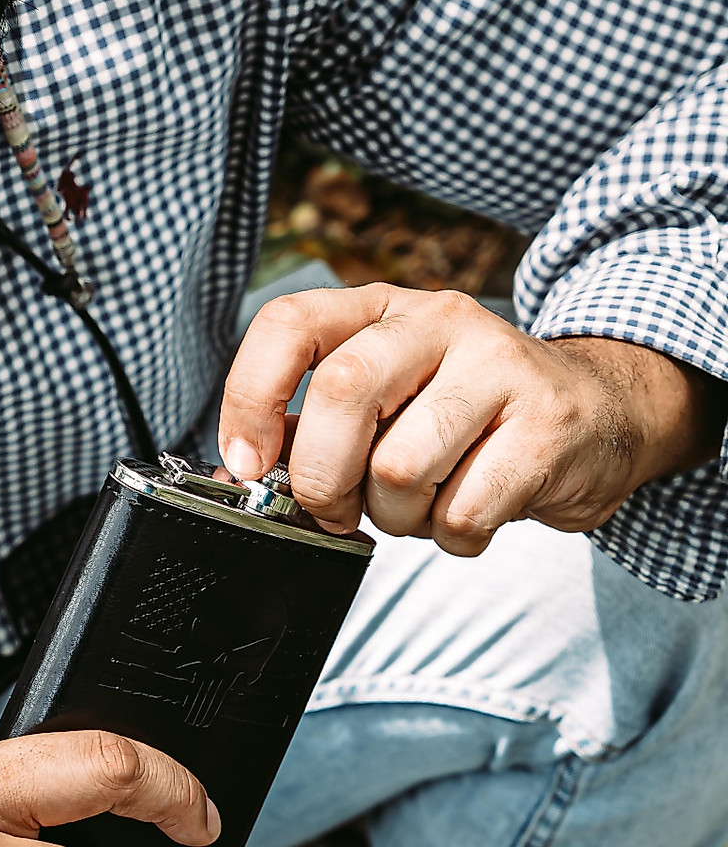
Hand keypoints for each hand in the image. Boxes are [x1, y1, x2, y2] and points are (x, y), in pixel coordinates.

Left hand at [218, 285, 724, 554]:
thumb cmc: (468, 418)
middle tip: (337, 509)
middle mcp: (440, 321)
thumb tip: (247, 470)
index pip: (289, 325)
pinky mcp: (547, 428)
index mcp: (382, 309)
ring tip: (423, 503)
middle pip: (343, 394)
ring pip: (399, 468)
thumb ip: (319, 426)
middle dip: (322, 480)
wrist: (599, 412)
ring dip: (396, 516)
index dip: (251, 398)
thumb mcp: (388, 398)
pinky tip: (470, 511)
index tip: (248, 461)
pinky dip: (451, 537)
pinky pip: (461, 514)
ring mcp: (501, 368)